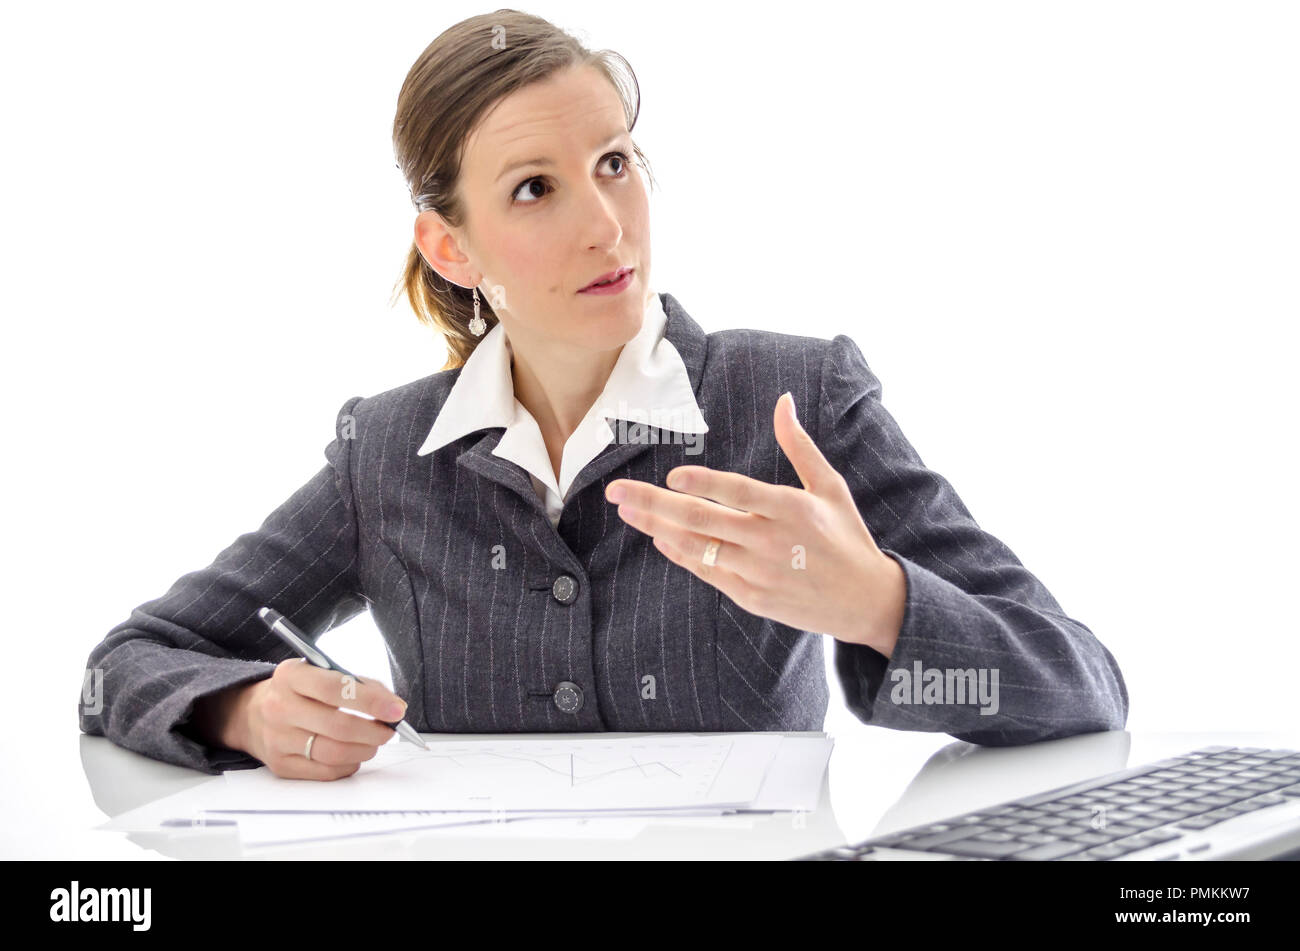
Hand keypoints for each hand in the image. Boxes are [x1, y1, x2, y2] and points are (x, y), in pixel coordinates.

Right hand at [235, 659, 405, 779]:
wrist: (250, 714)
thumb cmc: (298, 691)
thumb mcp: (320, 672)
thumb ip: (358, 684)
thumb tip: (392, 706)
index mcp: (290, 676)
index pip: (336, 689)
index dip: (371, 701)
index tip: (397, 709)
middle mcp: (279, 707)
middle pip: (338, 726)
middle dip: (374, 731)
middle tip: (390, 730)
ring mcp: (277, 739)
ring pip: (334, 752)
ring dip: (365, 749)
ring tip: (374, 741)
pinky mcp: (281, 765)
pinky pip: (325, 772)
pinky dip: (349, 764)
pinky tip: (354, 754)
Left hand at [604, 392, 905, 655]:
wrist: (866, 601)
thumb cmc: (846, 537)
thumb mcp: (830, 486)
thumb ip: (799, 444)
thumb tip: (783, 400)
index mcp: (792, 508)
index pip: (738, 492)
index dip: (703, 483)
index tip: (671, 476)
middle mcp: (770, 540)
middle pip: (703, 520)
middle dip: (654, 503)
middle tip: (617, 492)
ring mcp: (758, 572)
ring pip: (697, 548)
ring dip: (657, 527)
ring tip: (627, 512)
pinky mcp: (751, 597)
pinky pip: (707, 573)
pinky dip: (680, 555)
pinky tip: (658, 537)